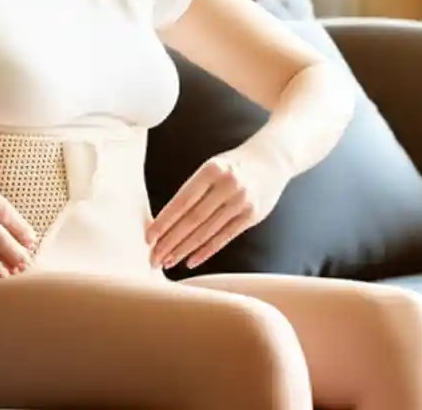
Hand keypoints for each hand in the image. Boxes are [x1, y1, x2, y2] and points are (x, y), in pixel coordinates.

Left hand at [145, 147, 291, 270]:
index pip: (182, 200)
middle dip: (171, 240)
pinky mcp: (252, 215)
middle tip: (154, 257)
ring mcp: (241, 201)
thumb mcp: (213, 167)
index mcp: (211, 169)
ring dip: (185, 249)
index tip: (149, 237)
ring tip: (168, 261)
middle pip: (193, 219)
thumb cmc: (233, 166)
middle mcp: (227, 184)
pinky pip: (224, 237)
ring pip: (207, 231)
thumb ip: (194, 190)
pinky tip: (191, 261)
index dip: (164, 221)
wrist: (272, 160)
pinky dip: (206, 251)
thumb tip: (166, 222)